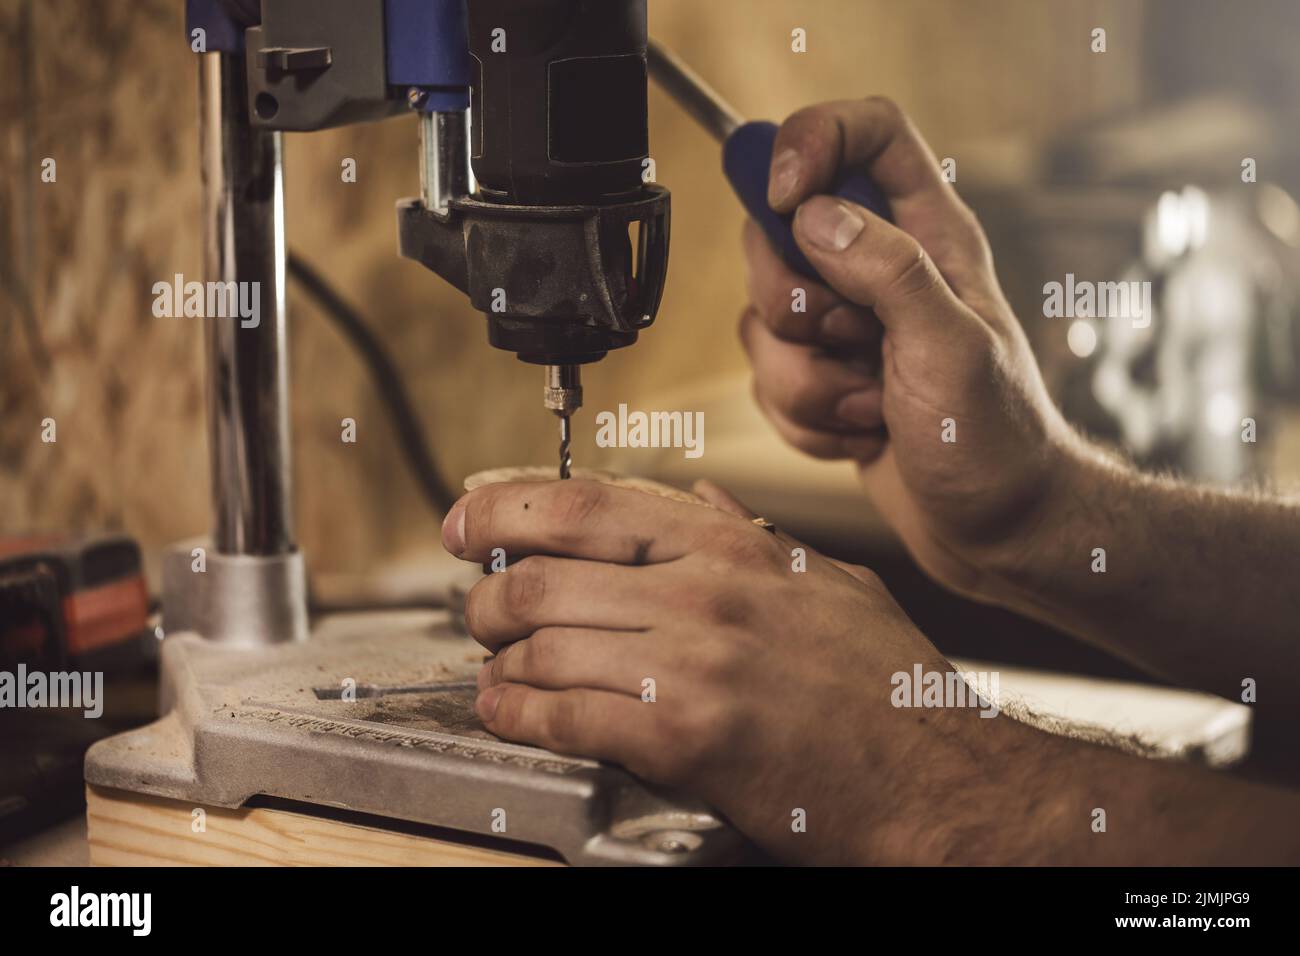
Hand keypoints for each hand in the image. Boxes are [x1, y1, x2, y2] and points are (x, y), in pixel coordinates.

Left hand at [441, 476, 1014, 863]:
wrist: (940, 778)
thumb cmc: (888, 685)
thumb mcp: (827, 581)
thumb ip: (752, 534)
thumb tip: (698, 497)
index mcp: (733, 545)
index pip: (586, 502)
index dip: (507, 507)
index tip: (466, 521)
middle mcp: (704, 590)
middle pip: (546, 572)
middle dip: (487, 592)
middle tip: (476, 607)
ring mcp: (692, 662)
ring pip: (543, 644)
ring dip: (497, 660)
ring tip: (492, 670)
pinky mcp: (684, 737)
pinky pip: (566, 715)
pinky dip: (518, 716)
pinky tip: (509, 713)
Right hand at [740, 97, 1081, 601]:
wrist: (999, 533)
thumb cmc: (998, 444)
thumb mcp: (951, 349)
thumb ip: (887, 271)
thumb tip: (814, 217)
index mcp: (929, 237)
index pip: (867, 133)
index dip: (813, 142)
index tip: (782, 198)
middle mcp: (880, 272)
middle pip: (780, 232)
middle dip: (791, 303)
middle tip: (852, 342)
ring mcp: (847, 329)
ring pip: (762, 321)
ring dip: (805, 382)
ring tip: (870, 409)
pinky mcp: (823, 381)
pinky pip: (766, 382)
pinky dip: (803, 421)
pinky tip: (860, 436)